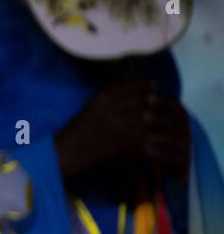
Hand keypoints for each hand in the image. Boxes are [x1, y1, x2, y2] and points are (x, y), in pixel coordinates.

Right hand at [54, 81, 187, 180]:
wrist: (73, 149)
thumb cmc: (81, 126)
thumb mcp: (92, 105)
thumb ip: (111, 95)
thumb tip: (133, 84)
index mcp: (104, 98)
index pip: (134, 85)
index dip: (146, 85)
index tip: (153, 86)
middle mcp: (114, 109)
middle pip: (144, 99)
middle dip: (155, 99)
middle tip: (160, 101)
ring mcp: (122, 126)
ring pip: (150, 116)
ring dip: (159, 116)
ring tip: (162, 117)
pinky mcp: (128, 142)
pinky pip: (148, 134)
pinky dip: (154, 133)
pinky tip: (155, 132)